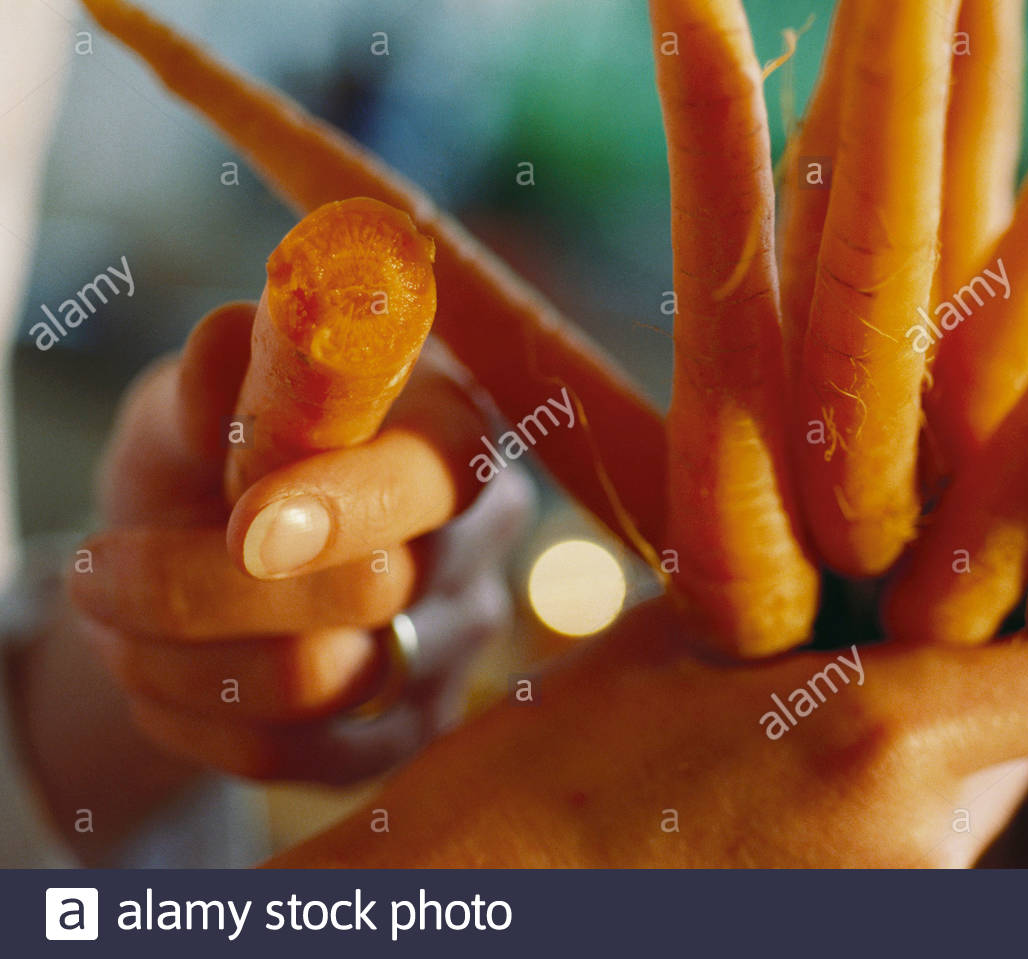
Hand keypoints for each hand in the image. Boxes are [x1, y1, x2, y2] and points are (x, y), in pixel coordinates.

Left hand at [68, 302, 532, 783]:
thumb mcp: (197, 405)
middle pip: (376, 587)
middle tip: (96, 572)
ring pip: (322, 681)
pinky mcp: (415, 725)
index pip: (444, 467)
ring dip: (179, 657)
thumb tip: (231, 343)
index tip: (239, 526)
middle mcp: (482, 532)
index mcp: (451, 422)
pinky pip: (297, 756)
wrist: (204, 560)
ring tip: (111, 618)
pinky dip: (196, 723)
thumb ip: (217, 380)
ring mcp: (460, 637)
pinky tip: (155, 678)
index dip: (348, 501)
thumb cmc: (213, 458)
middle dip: (206, 588)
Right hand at [271, 597, 1027, 866]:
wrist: (464, 912)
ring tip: (790, 740)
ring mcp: (898, 913)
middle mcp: (918, 846)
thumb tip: (856, 558)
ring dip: (916, 761)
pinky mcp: (866, 943)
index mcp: (876, 737)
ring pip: (971, 808)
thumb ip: (792, 601)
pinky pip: (916, 859)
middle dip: (968, 689)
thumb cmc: (534, 775)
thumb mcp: (666, 648)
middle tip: (866, 648)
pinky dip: (873, 821)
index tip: (988, 590)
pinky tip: (769, 805)